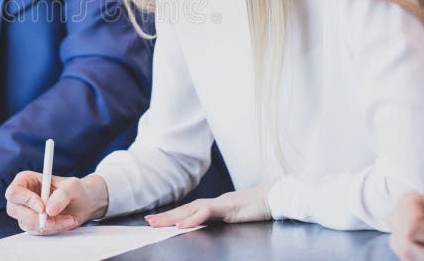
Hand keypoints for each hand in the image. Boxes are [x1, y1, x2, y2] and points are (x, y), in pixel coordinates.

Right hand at [5, 172, 108, 234]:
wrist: (84, 204)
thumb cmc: (76, 190)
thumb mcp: (73, 186)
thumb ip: (62, 194)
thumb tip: (49, 209)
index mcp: (27, 180)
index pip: (15, 191)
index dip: (25, 200)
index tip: (41, 207)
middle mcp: (23, 196)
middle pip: (14, 210)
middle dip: (35, 217)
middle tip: (54, 219)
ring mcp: (26, 212)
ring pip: (27, 223)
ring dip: (49, 225)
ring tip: (68, 219)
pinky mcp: (33, 224)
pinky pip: (37, 232)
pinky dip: (53, 230)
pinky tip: (66, 223)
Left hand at [144, 186, 270, 228]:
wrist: (275, 197)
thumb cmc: (258, 208)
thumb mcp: (236, 217)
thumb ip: (222, 220)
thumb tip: (209, 226)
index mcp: (214, 206)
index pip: (188, 211)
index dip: (172, 215)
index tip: (156, 220)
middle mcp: (213, 203)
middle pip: (184, 209)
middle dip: (165, 216)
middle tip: (148, 222)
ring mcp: (220, 203)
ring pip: (191, 210)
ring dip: (173, 217)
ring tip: (157, 223)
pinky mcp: (228, 207)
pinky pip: (207, 213)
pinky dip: (193, 219)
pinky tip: (182, 226)